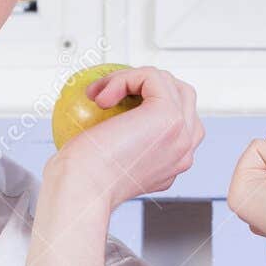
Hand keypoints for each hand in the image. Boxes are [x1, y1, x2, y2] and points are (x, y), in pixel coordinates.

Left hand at [45, 67, 202, 212]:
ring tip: (98, 96)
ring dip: (127, 79)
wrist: (81, 189)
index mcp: (174, 163)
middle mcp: (184, 150)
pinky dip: (122, 79)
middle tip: (108, 93)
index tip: (114, 105)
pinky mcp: (169, 115)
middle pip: (182, 95)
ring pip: (165, 81)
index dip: (149, 102)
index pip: (179, 119)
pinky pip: (150, 77)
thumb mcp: (110, 161)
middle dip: (145, 84)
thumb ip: (124, 141)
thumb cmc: (82, 180)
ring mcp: (182, 132)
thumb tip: (112, 116)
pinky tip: (100, 97)